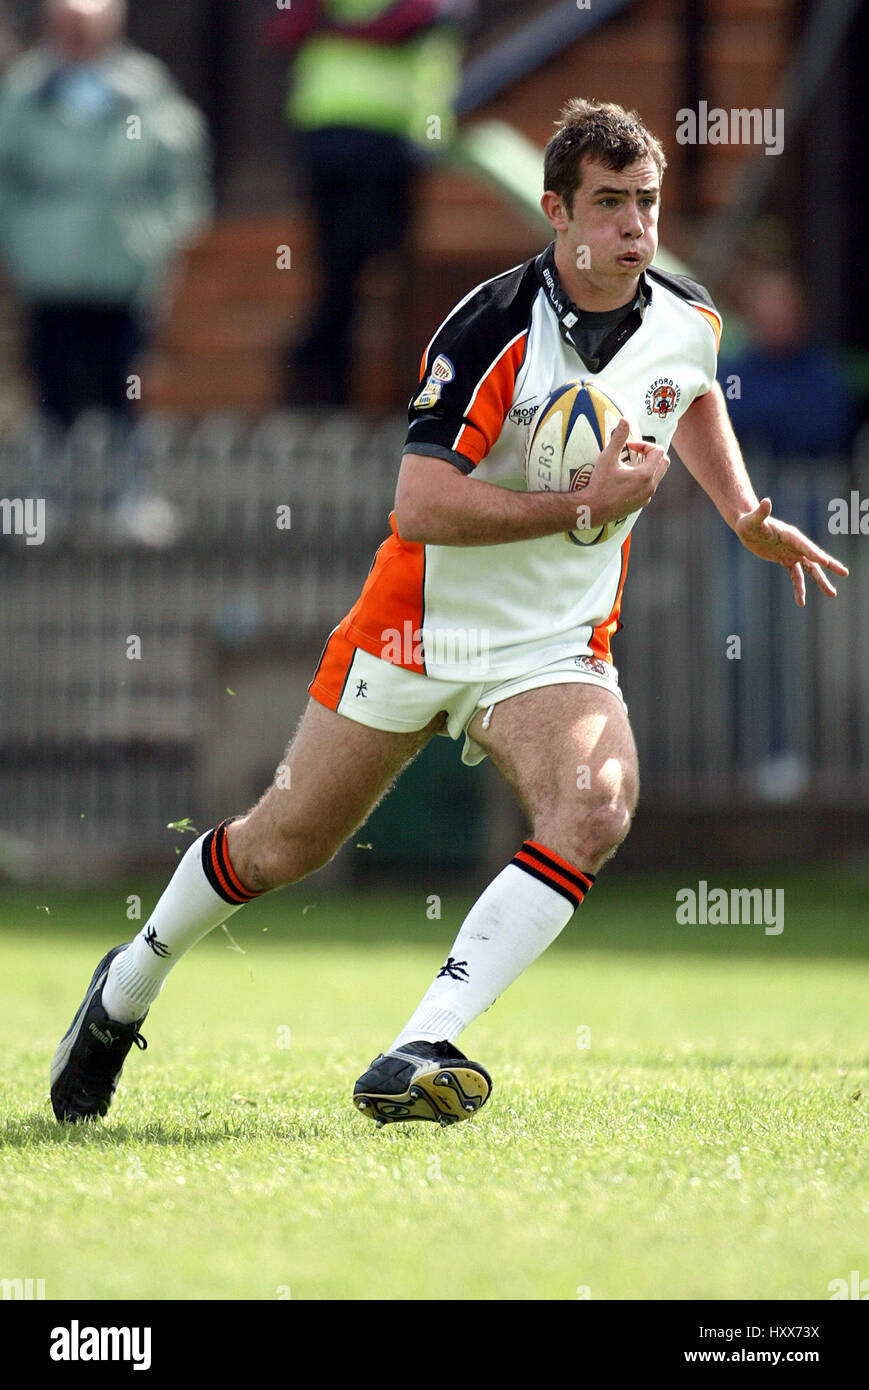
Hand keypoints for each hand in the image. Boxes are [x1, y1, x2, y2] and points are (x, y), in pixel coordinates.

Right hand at [582, 419, 669, 525]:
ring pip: (658, 475)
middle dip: (651, 454)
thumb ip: (618, 438)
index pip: (658, 451)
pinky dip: (644, 479)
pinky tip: (627, 479)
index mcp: (645, 474)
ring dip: (647, 466)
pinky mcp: (641, 504)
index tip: (629, 447)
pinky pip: (650, 487)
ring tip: (629, 465)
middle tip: (633, 453)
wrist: (592, 510)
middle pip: (663, 462)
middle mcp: (650, 487)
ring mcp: (647, 497)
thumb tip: (625, 420)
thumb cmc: (599, 485)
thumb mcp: (607, 458)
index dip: (644, 445)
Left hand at [734, 497, 848, 605]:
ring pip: (810, 569)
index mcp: (790, 535)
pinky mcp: (786, 559)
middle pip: (815, 557)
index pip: (805, 545)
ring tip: (832, 593)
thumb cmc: (749, 521)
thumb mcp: (753, 519)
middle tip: (845, 573)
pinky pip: (796, 575)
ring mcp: (792, 552)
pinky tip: (801, 602)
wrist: (747, 526)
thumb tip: (766, 501)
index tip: (825, 562)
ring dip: (821, 581)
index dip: (814, 553)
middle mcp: (796, 544)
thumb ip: (761, 512)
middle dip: (830, 565)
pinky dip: (799, 587)